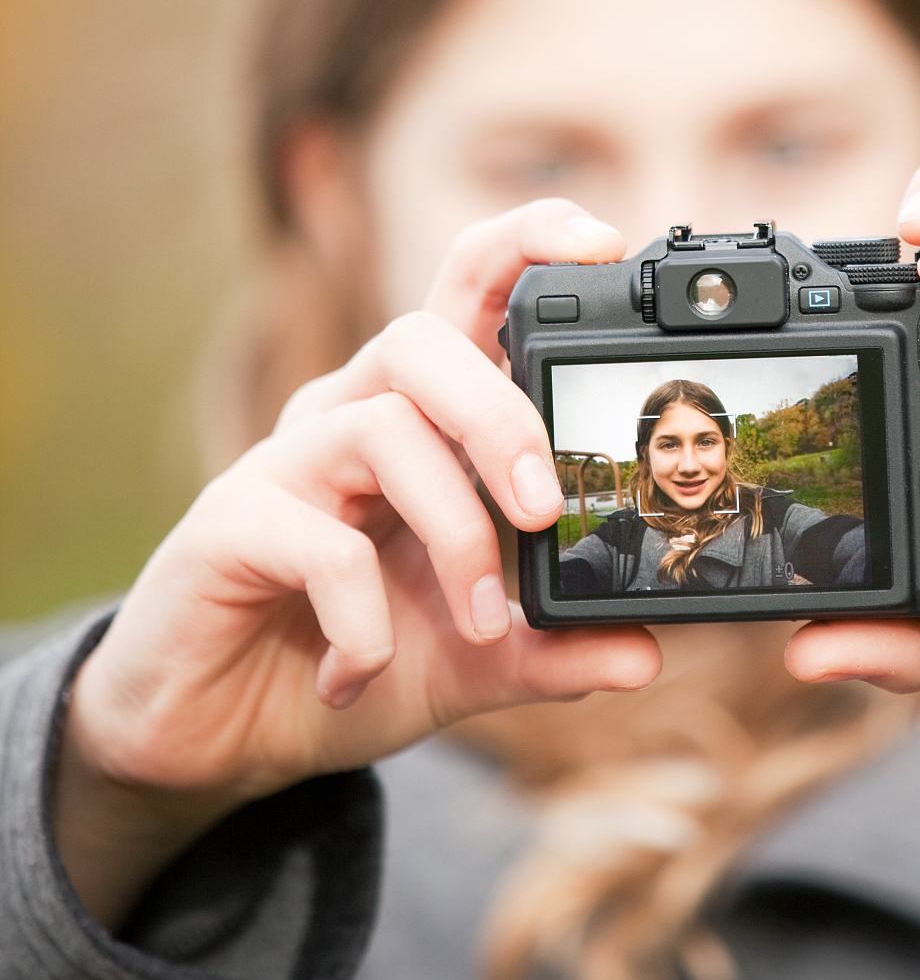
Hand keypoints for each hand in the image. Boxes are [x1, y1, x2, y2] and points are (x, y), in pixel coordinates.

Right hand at [54, 199, 659, 929]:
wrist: (213, 736)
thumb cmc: (347, 657)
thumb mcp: (470, 661)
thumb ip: (549, 647)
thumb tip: (646, 654)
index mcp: (416, 416)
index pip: (466, 290)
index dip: (526, 243)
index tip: (603, 244)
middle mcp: (346, 415)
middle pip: (419, 339)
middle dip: (499, 414)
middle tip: (543, 507)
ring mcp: (283, 463)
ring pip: (380, 427)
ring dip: (452, 529)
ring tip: (484, 621)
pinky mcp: (228, 526)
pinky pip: (315, 540)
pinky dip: (364, 618)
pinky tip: (362, 672)